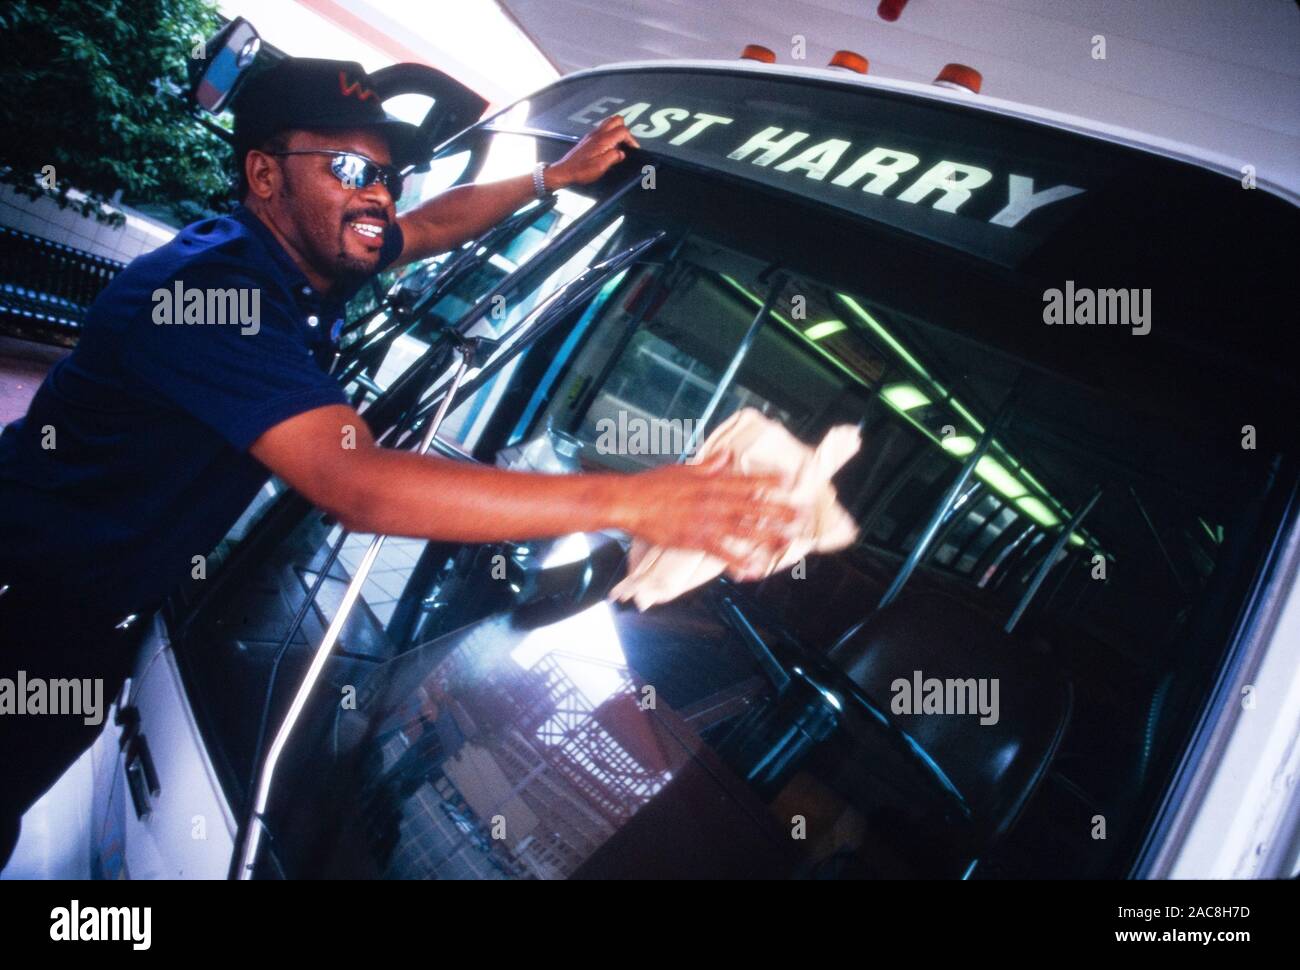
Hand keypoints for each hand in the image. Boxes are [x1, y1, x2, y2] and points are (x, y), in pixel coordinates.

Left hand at [547, 115, 640, 188]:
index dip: (631, 140)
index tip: (633, 150)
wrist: (565, 171)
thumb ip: (614, 157)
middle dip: (625, 130)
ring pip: (609, 121)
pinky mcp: (589, 138)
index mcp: (603, 140)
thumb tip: (622, 153)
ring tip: (619, 144)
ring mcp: (593, 134)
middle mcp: (598, 133)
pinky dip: (610, 133)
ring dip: (617, 130)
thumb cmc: (582, 170)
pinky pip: (603, 128)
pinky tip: (609, 146)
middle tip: (626, 144)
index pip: (623, 131)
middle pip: (617, 120)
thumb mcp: (601, 167)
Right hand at [612, 453, 803, 578]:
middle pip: (753, 506)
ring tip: (788, 541)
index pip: (746, 480)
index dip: (769, 480)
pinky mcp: (695, 540)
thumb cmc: (652, 485)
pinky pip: (722, 553)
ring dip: (768, 536)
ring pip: (744, 530)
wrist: (629, 503)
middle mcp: (713, 501)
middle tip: (802, 515)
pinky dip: (738, 562)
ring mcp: (706, 522)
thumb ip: (709, 465)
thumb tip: (727, 456)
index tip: (790, 481)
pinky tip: (754, 570)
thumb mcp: (683, 469)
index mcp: (711, 482)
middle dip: (780, 511)